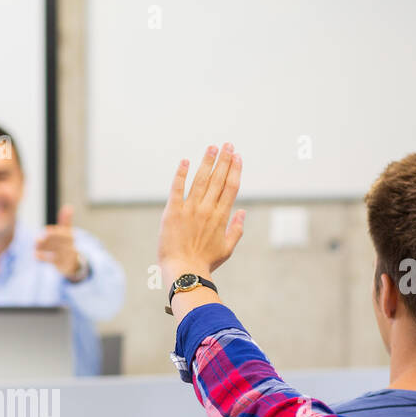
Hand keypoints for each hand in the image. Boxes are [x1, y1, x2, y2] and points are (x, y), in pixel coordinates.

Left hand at [35, 205, 84, 280]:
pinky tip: (35, 255)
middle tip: (37, 240)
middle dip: (48, 241)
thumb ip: (66, 220)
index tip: (46, 230)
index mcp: (70, 237)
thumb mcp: (67, 232)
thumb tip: (68, 206)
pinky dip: (44, 258)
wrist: (74, 263)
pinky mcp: (63, 265)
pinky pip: (53, 261)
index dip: (55, 233)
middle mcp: (71, 247)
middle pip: (60, 243)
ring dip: (45, 249)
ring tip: (35, 247)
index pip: (64, 234)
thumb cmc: (67, 245)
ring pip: (56, 252)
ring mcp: (68, 257)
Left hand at [157, 144, 246, 287]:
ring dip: (207, 162)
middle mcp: (207, 209)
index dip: (235, 170)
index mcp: (221, 217)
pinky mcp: (173, 212)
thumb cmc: (205, 262)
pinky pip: (177, 189)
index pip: (230, 187)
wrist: (184, 271)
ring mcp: (190, 209)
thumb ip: (236, 229)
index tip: (237, 156)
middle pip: (218, 179)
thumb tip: (242, 212)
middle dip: (224, 160)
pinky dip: (180, 174)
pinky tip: (185, 161)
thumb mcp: (227, 249)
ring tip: (212, 148)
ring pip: (200, 180)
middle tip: (227, 145)